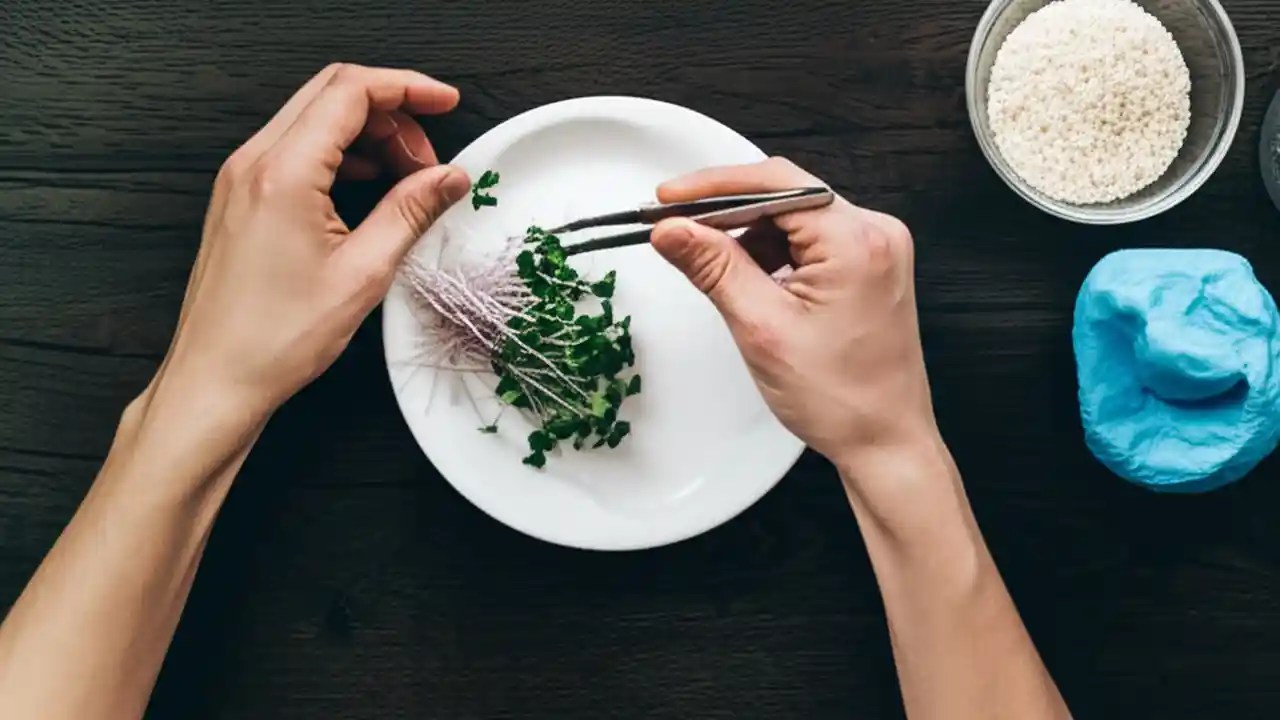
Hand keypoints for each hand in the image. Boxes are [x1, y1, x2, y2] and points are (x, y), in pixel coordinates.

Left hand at [149, 64, 469, 424]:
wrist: (215, 377)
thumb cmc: (276, 338)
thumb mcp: (362, 274)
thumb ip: (410, 213)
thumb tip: (447, 178)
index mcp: (283, 173)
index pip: (351, 92)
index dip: (407, 88)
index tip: (446, 103)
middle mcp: (254, 163)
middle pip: (332, 93)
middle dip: (392, 110)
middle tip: (430, 155)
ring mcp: (241, 178)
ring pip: (314, 119)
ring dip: (367, 134)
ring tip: (407, 179)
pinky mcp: (240, 197)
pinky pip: (295, 150)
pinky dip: (339, 154)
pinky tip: (369, 187)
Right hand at [651, 158, 939, 476]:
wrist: (885, 443)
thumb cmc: (839, 398)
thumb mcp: (762, 327)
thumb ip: (714, 268)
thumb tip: (672, 229)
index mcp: (857, 241)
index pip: (776, 183)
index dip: (714, 186)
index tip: (668, 197)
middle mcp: (875, 234)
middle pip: (785, 196)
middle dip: (727, 212)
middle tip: (675, 228)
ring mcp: (876, 249)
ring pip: (794, 219)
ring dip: (749, 237)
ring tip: (712, 268)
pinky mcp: (869, 268)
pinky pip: (810, 242)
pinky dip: (773, 255)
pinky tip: (749, 281)